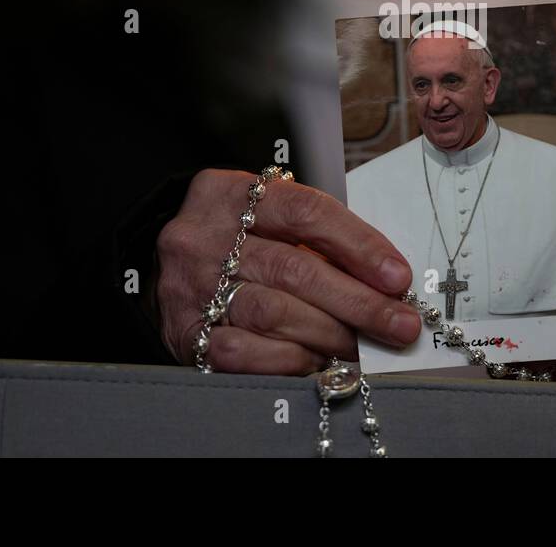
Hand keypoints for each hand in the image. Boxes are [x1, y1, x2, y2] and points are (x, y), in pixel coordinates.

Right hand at [154, 169, 423, 374]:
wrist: (156, 264)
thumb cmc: (231, 237)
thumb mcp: (264, 214)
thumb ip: (315, 237)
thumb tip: (384, 281)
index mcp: (232, 193)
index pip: (306, 213)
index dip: (359, 245)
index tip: (397, 277)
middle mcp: (205, 236)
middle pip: (295, 270)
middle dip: (358, 302)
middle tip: (399, 325)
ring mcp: (190, 286)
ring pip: (273, 313)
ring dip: (330, 335)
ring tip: (365, 348)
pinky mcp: (184, 332)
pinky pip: (243, 352)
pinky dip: (288, 359)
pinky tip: (316, 361)